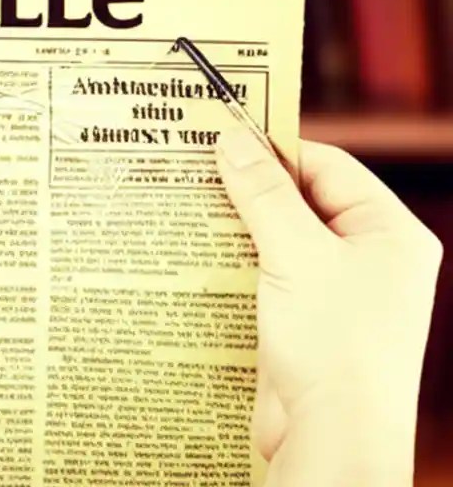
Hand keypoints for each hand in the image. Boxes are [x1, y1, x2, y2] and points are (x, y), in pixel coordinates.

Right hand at [216, 128, 442, 486]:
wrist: (333, 437)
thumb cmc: (334, 344)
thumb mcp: (295, 255)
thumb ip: (263, 195)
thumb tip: (232, 140)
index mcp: (391, 234)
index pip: (330, 168)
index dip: (276, 151)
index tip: (223, 139)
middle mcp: (372, 260)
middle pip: (303, 203)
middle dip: (250, 191)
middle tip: (195, 171)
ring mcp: (339, 295)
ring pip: (280, 241)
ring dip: (237, 230)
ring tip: (187, 211)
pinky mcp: (306, 325)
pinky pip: (268, 278)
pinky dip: (236, 266)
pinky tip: (197, 259)